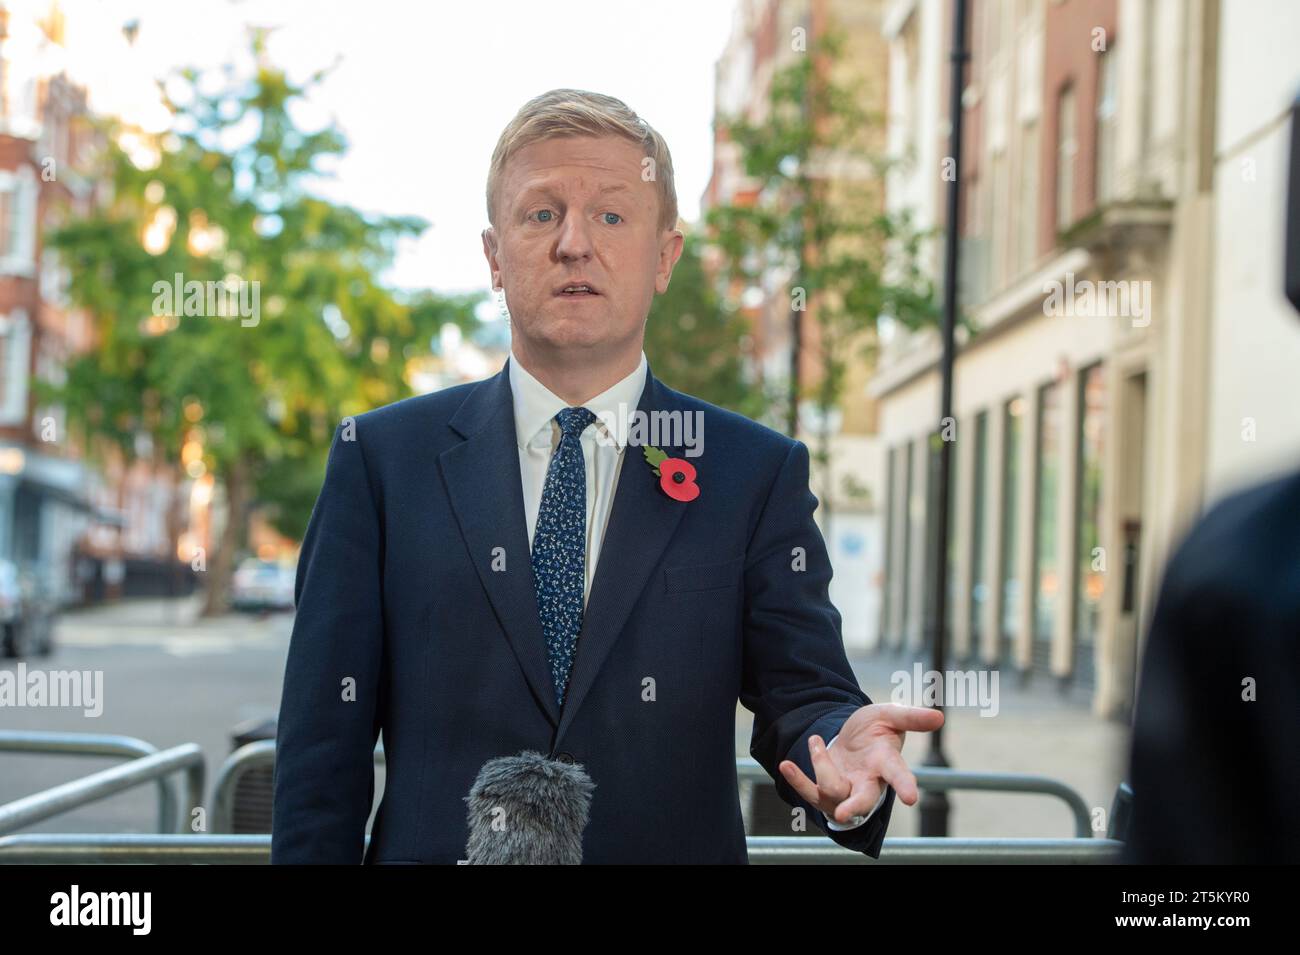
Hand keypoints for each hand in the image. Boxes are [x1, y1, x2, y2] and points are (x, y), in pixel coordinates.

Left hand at [778, 703, 944, 825]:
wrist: (851, 735)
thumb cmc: (875, 728)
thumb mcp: (890, 714)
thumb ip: (911, 717)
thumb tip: (940, 717)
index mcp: (886, 763)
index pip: (898, 775)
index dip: (905, 785)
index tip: (912, 798)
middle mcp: (868, 782)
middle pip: (863, 801)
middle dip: (855, 806)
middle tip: (845, 812)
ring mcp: (845, 789)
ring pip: (832, 791)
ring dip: (820, 765)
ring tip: (817, 740)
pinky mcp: (825, 789)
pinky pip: (810, 792)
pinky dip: (797, 780)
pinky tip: (786, 765)